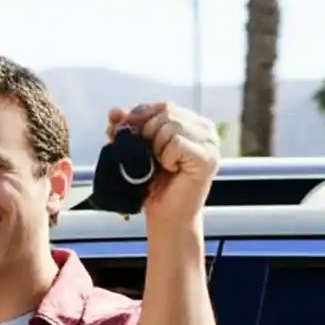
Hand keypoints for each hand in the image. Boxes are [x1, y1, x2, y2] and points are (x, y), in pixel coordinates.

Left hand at [106, 102, 220, 226]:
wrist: (165, 217)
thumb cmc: (151, 185)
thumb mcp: (133, 151)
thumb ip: (124, 129)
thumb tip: (114, 110)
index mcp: (192, 123)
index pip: (162, 106)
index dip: (140, 117)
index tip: (127, 135)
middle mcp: (206, 129)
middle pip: (166, 112)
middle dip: (145, 134)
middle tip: (144, 158)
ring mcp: (210, 143)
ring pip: (170, 126)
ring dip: (155, 148)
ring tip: (160, 166)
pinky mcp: (208, 158)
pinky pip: (176, 142)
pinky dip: (165, 157)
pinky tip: (170, 170)